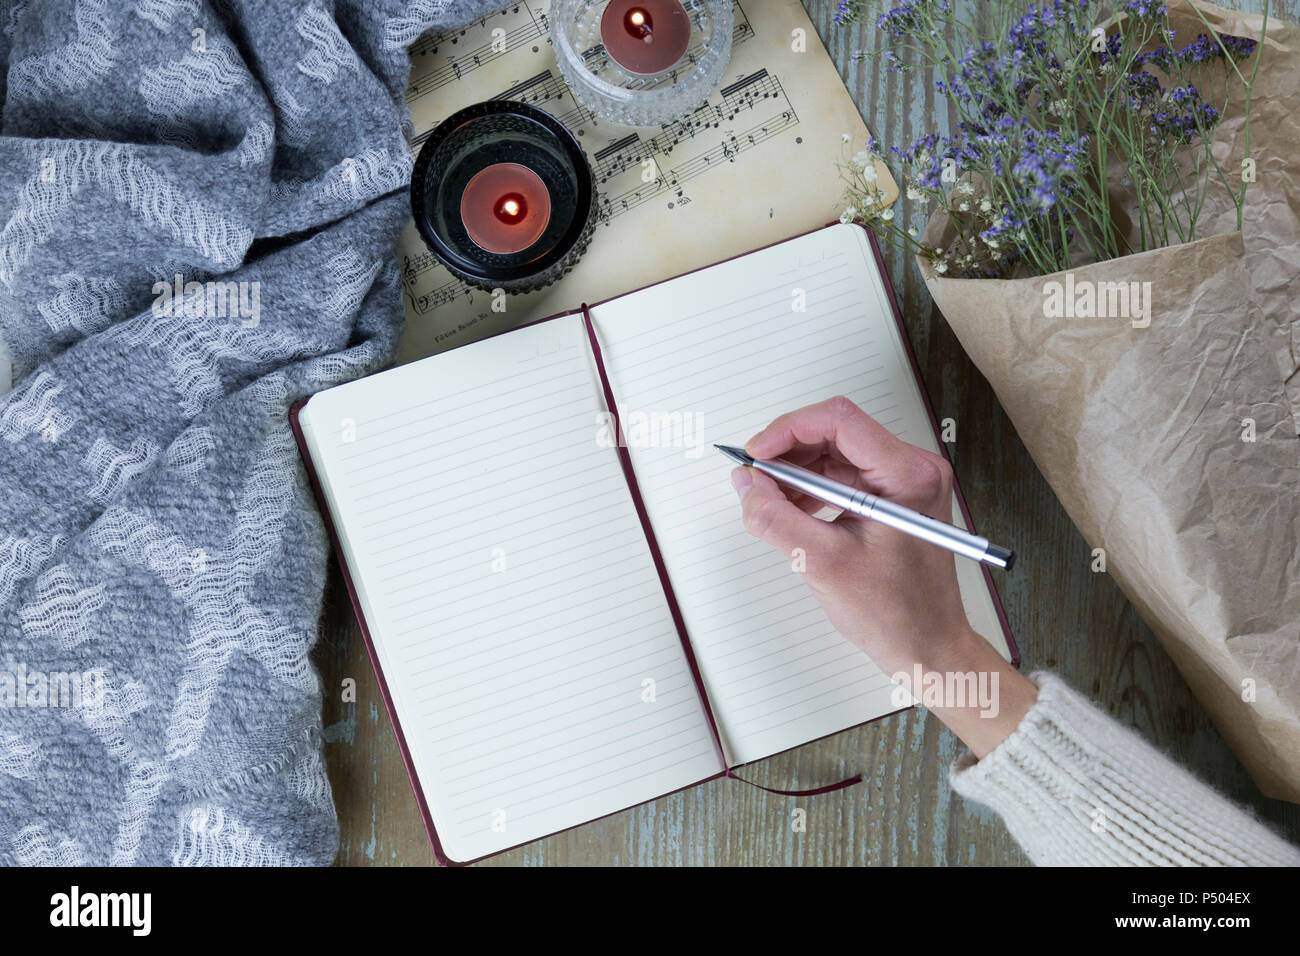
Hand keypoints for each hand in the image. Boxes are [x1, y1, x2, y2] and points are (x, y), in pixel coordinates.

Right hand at [733, 396, 1035, 756]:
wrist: (928, 645)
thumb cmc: (897, 613)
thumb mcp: (822, 563)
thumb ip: (775, 518)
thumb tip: (746, 483)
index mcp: (908, 475)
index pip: (839, 421)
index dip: (788, 430)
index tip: (755, 454)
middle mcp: (912, 469)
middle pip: (835, 433)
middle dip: (787, 453)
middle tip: (754, 478)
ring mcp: (904, 482)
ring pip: (834, 453)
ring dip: (796, 472)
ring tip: (770, 501)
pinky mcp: (892, 498)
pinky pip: (842, 475)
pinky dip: (810, 488)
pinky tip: (792, 511)